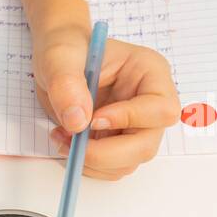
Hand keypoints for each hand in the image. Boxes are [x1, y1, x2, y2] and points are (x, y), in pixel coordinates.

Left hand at [33, 27, 181, 179]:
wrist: (56, 61)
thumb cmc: (65, 49)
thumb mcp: (59, 56)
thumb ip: (67, 84)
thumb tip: (78, 122)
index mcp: (150, 73)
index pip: (160, 109)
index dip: (128, 120)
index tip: (93, 119)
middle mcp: (149, 102)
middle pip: (146, 144)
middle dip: (106, 153)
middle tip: (72, 144)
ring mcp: (135, 126)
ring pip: (128, 162)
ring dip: (92, 161)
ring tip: (62, 137)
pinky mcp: (118, 141)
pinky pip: (111, 167)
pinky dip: (87, 164)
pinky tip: (67, 142)